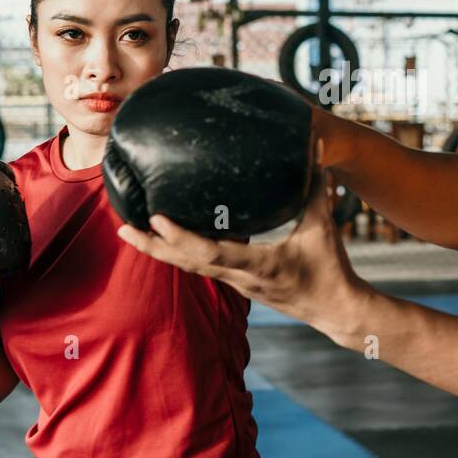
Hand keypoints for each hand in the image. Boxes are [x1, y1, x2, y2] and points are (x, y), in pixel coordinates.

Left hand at [116, 142, 365, 340]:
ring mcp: (236, 284)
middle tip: (122, 229)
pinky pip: (201, 268)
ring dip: (159, 252)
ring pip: (189, 268)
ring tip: (131, 233)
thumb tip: (315, 147)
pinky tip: (165, 242)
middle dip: (153, 247)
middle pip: (186, 264)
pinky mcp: (238, 284)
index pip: (210, 252)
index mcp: (257, 264)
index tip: (156, 218)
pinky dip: (179, 255)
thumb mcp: (323, 226)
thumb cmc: (330, 269)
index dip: (180, 237)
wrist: (335, 310)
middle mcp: (239, 277)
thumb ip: (316, 186)